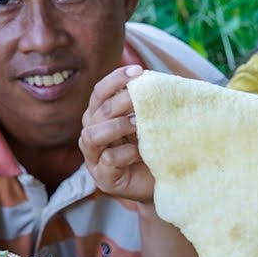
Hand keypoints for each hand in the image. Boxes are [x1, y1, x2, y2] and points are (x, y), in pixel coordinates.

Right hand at [80, 65, 153, 201]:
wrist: (165, 185)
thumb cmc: (156, 151)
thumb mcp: (151, 124)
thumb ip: (147, 105)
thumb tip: (156, 79)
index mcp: (101, 118)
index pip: (100, 93)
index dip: (116, 79)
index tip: (138, 71)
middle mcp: (92, 135)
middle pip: (97, 111)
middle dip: (120, 101)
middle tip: (144, 98)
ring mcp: (95, 159)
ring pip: (91, 135)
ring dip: (117, 126)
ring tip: (139, 123)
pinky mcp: (104, 179)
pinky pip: (108, 160)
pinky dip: (126, 153)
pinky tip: (142, 151)